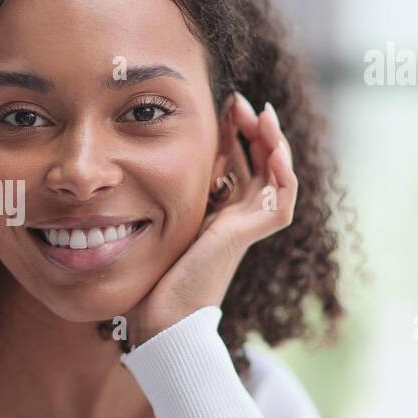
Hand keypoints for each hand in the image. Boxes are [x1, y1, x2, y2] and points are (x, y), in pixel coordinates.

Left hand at [125, 91, 297, 347]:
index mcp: (216, 214)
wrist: (160, 316)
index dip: (232, 134)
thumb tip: (135, 169)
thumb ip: (159, 198)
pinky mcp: (250, 234)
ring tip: (260, 114)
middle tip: (238, 101)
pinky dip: (283, 171)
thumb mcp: (155, 222)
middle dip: (252, 129)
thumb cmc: (151, 279)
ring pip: (277, 176)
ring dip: (273, 142)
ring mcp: (246, 226)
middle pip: (259, 163)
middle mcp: (236, 218)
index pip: (234, 164)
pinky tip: (272, 146)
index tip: (221, 106)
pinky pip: (281, 199)